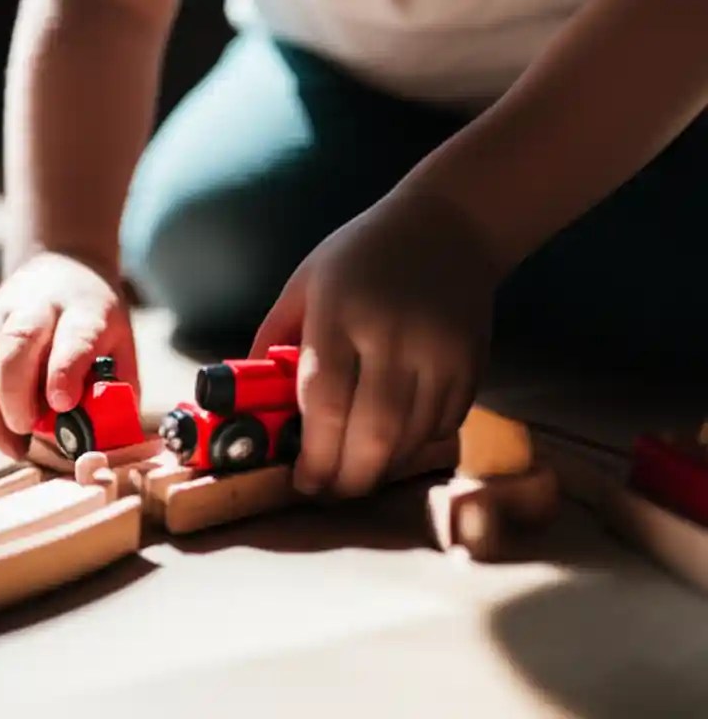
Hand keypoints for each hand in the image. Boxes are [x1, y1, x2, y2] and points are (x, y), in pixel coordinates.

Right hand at [0, 252, 138, 457]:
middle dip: (15, 393)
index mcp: (84, 311)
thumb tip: (103, 441)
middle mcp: (39, 306)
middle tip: (24, 430)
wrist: (65, 267)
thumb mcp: (121, 348)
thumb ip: (114, 391)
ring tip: (4, 443)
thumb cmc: (94, 323)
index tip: (62, 404)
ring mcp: (0, 314)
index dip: (64, 371)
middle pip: (17, 342)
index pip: (73, 337)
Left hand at [251, 191, 500, 497]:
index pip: (325, 400)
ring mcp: (439, 352)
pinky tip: (393, 445)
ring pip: (411, 437)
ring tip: (356, 475)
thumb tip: (247, 403)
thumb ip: (274, 341)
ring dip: (380, 468)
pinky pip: (442, 425)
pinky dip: (415, 446)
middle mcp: (394, 335)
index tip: (302, 481)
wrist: (450, 226)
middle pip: (373, 431)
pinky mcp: (472, 363)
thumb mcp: (304, 285)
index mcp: (341, 313)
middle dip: (348, 477)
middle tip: (329, 492)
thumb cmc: (361, 257)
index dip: (313, 453)